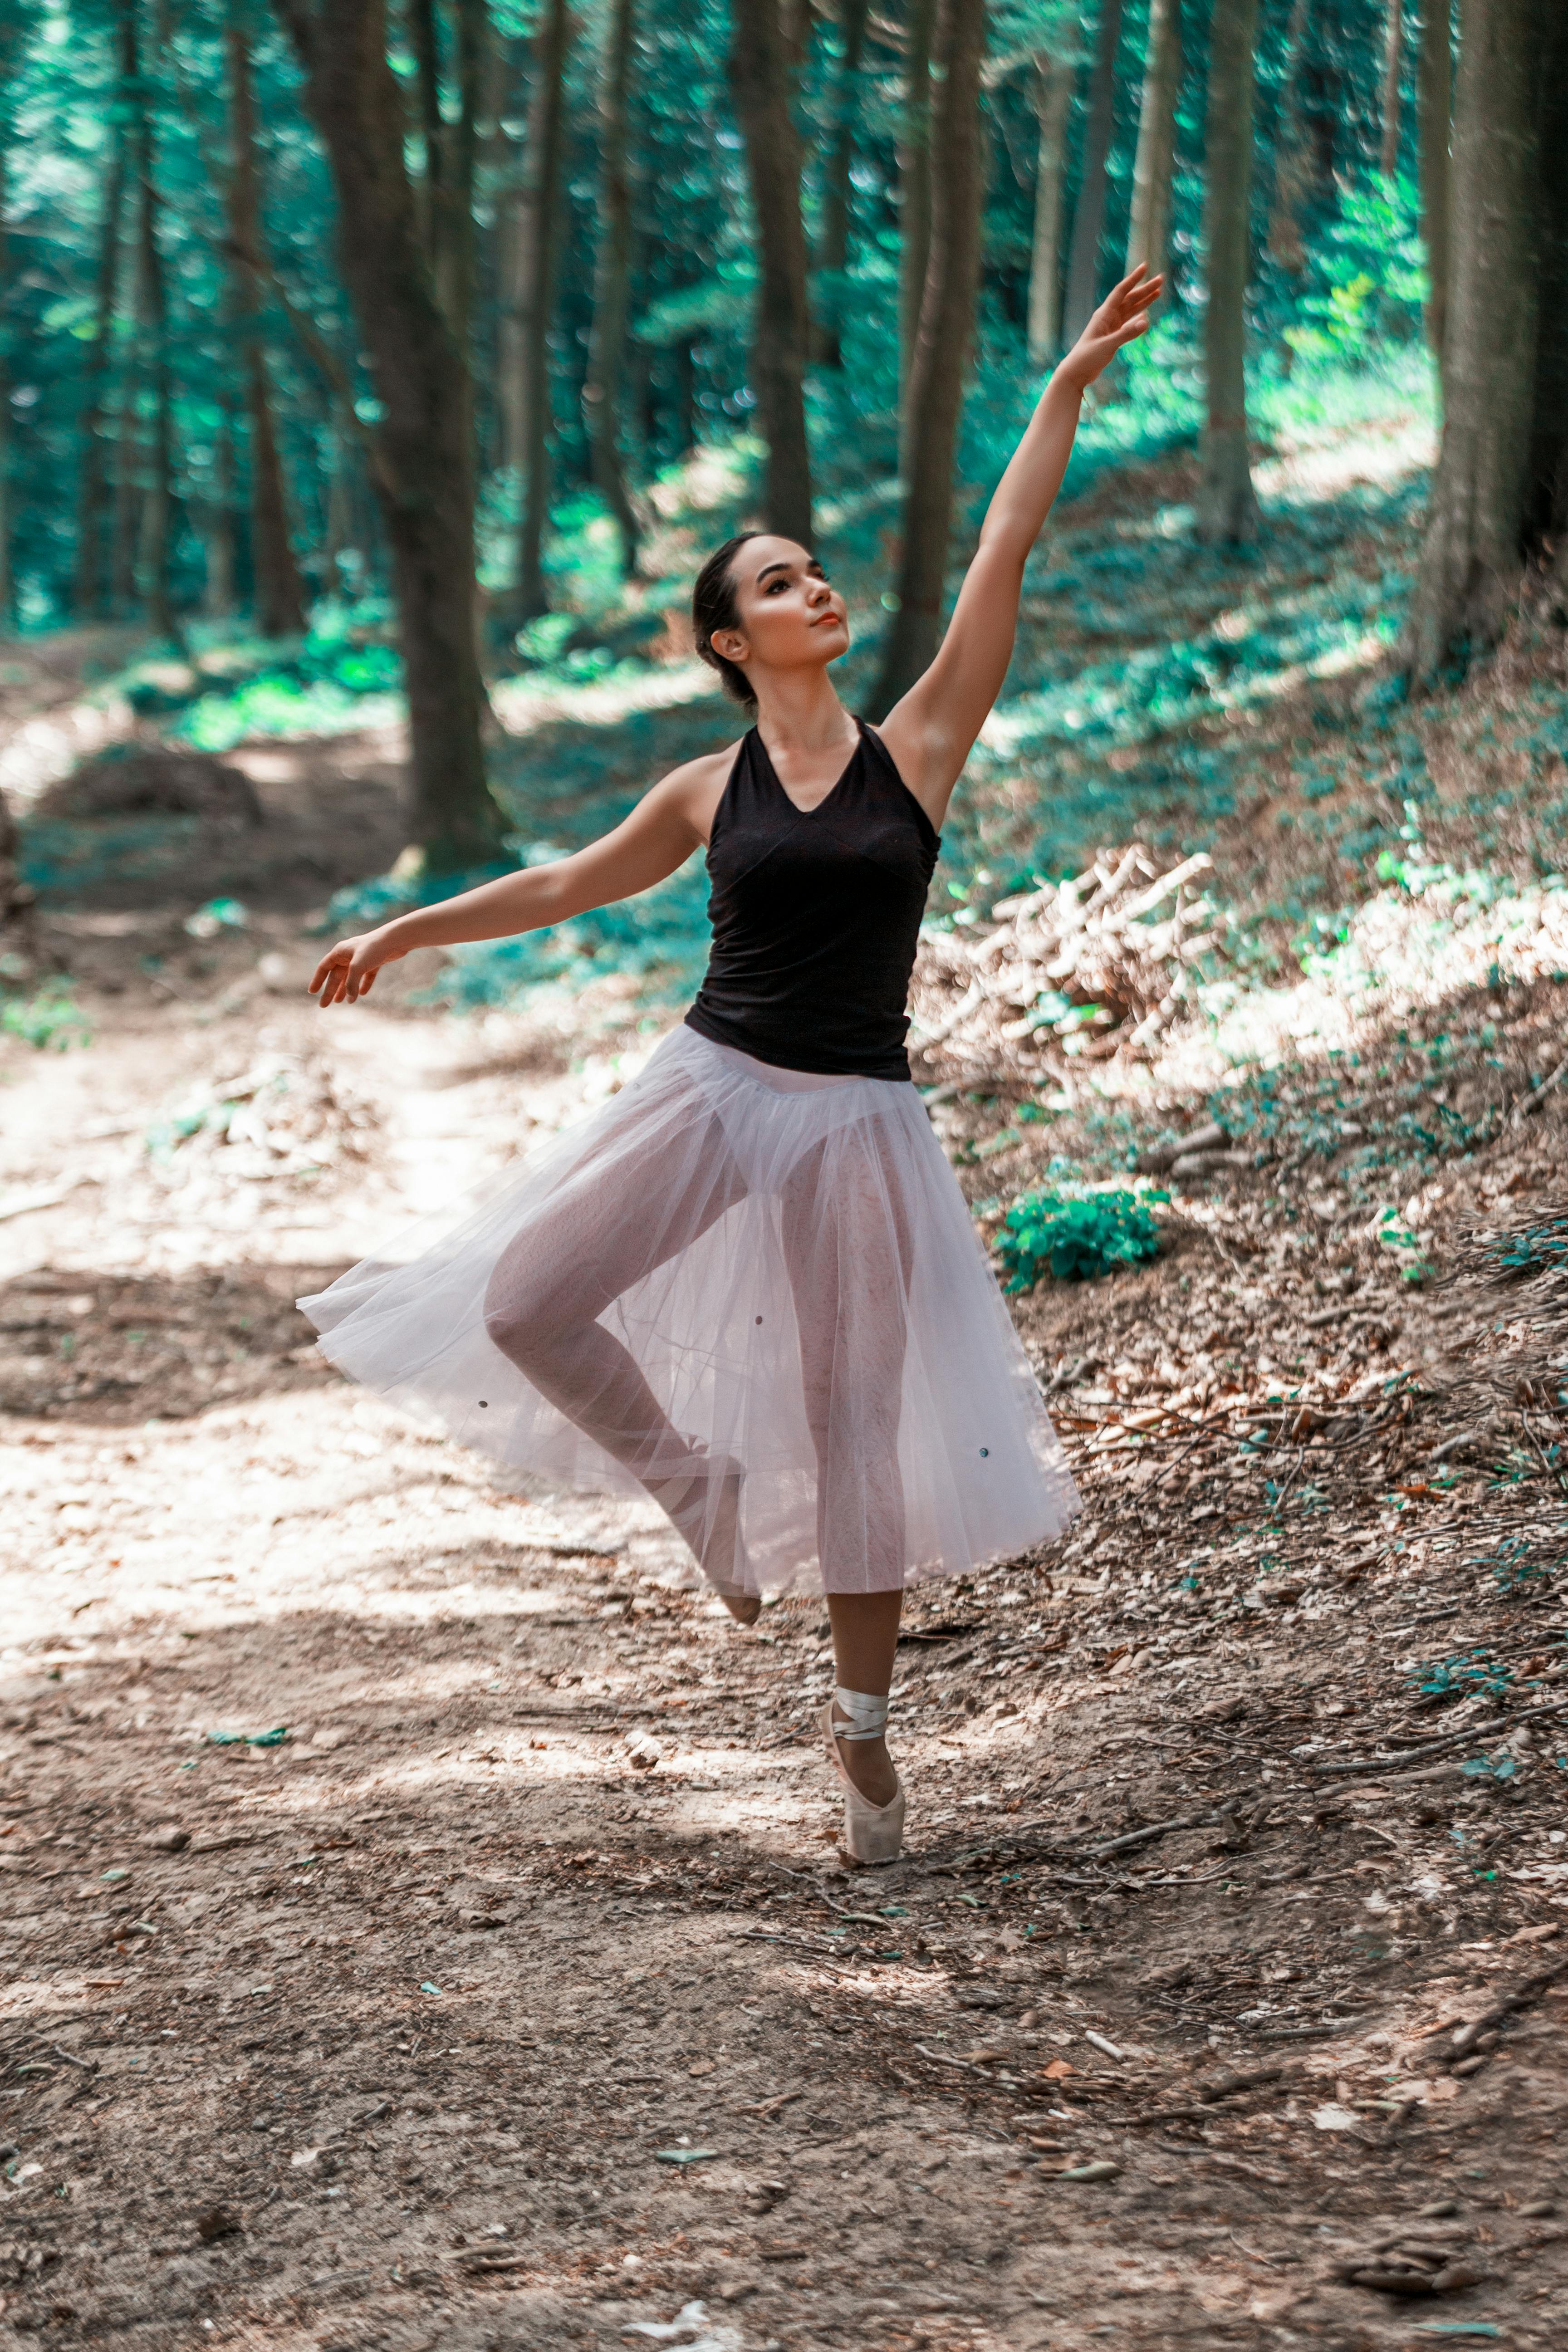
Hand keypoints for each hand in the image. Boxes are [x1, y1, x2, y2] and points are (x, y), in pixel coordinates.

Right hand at [309, 926, 405, 1006]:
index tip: (312, 992)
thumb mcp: (358, 966)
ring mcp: (362, 958)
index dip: (317, 980)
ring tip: (341, 1002)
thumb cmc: (374, 948)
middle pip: (336, 976)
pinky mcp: (375, 962)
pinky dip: (363, 984)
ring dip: (345, 989)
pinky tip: (362, 994)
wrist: (395, 939)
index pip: (324, 967)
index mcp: (340, 952)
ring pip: (350, 977)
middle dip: (330, 991)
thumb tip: (349, 999)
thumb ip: (351, 983)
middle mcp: (349, 954)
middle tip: (324, 1005)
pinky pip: (365, 976)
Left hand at [1057, 264, 1163, 389]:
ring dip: (1143, 301)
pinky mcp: (1111, 336)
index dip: (1134, 279)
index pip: (1121, 291)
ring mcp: (1110, 326)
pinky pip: (1127, 323)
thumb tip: (1146, 321)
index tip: (1145, 267)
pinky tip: (1145, 313)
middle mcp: (1107, 317)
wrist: (1075, 373)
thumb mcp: (1107, 345)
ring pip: (1130, 309)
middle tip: (1160, 279)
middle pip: (1129, 298)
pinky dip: (1137, 317)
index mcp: (1104, 314)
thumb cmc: (1087, 358)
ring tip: (1158, 292)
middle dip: (1145, 289)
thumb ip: (1126, 334)